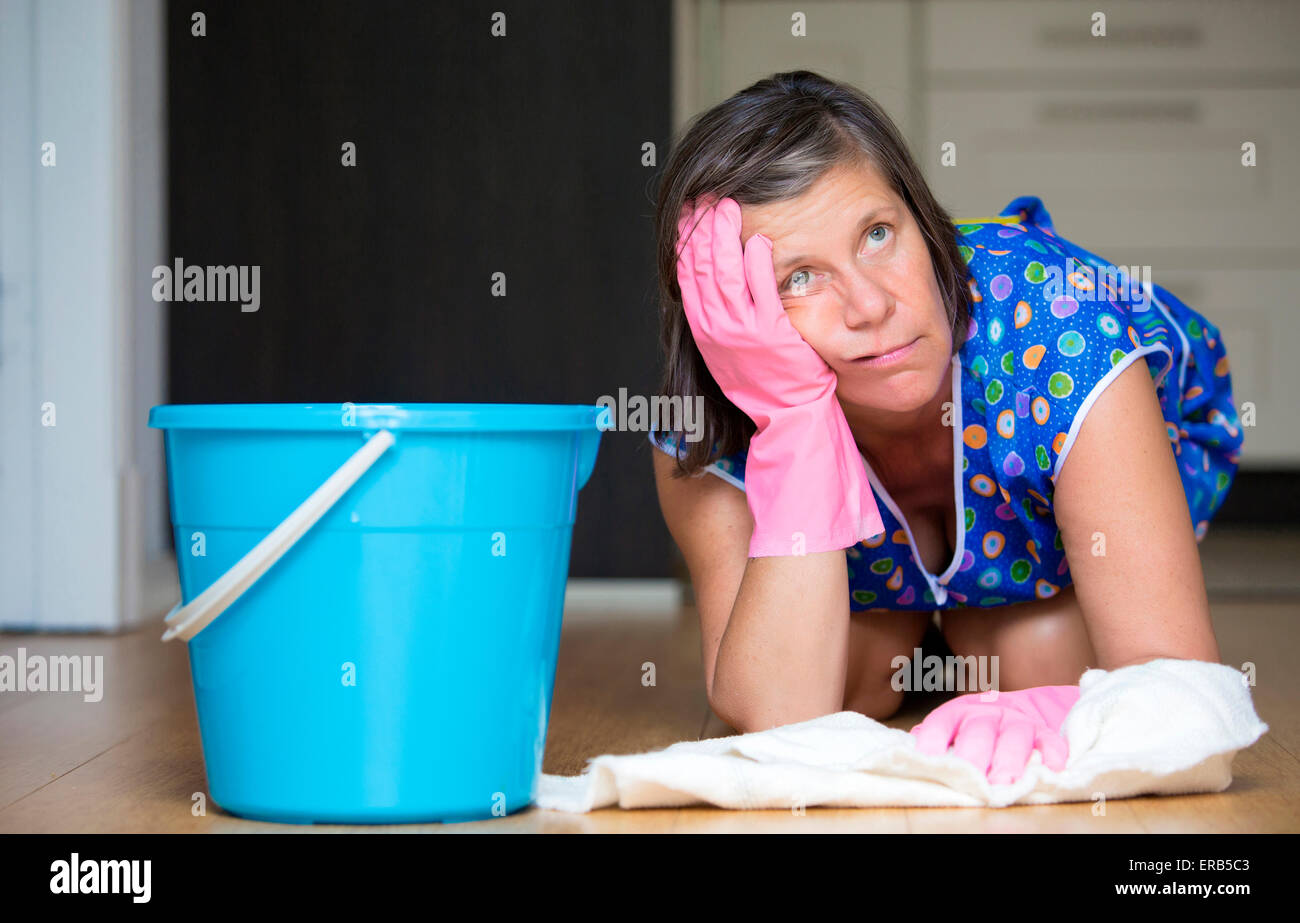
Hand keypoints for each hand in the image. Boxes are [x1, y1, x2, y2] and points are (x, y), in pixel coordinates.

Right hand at [675, 195, 883, 555]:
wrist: (795, 427)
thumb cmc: (775, 390)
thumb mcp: (741, 355)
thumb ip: (730, 322)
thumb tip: (728, 284)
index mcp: (708, 337)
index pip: (689, 281)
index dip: (687, 246)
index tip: (689, 216)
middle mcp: (717, 336)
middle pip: (699, 273)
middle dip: (699, 232)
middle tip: (701, 199)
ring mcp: (743, 338)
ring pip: (724, 279)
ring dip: (722, 240)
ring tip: (725, 207)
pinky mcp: (772, 340)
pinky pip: (761, 296)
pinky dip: (758, 269)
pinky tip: (759, 244)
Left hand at [909, 685, 1081, 783]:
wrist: (1020, 710)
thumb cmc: (977, 727)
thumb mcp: (953, 726)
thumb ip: (933, 738)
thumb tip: (909, 754)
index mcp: (959, 711)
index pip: (942, 722)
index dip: (933, 739)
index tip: (927, 759)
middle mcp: (988, 712)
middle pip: (979, 731)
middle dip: (974, 755)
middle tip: (971, 778)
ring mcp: (1018, 721)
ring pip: (1014, 738)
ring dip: (1008, 760)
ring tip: (1003, 782)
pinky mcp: (1045, 732)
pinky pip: (1051, 742)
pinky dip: (1052, 755)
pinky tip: (1049, 769)